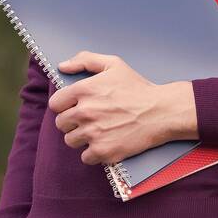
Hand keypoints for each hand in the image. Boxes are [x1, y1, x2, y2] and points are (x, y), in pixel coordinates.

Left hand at [49, 51, 197, 163]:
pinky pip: (85, 157)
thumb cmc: (138, 87)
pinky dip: (94, 153)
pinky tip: (106, 142)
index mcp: (83, 90)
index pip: (55, 104)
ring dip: (82, 138)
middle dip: (73, 121)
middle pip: (61, 124)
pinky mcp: (103, 151)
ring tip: (99, 131)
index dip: (65, 105)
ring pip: (71, 140)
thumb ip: (85, 60)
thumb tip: (62, 67)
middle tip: (91, 118)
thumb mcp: (113, 64)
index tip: (76, 106)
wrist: (161, 111)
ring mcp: (93, 133)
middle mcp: (84, 112)